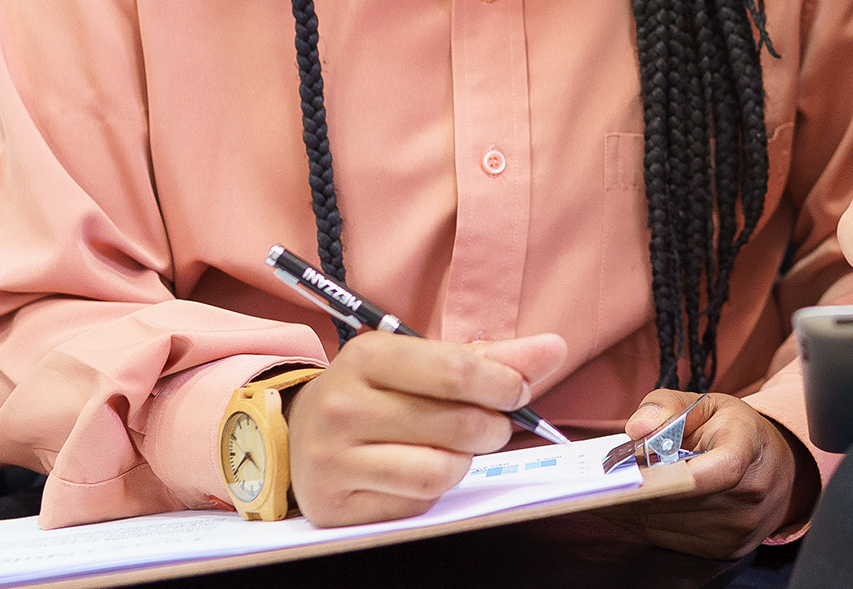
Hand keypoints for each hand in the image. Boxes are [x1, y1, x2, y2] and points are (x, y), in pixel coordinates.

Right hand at [285, 329, 568, 525]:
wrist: (299, 433)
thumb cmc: (376, 391)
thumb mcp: (421, 361)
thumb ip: (491, 357)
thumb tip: (554, 348)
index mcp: (367, 356)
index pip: (457, 371)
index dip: (504, 384)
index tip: (519, 391)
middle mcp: (344, 406)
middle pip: (457, 425)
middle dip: (492, 428)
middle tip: (491, 425)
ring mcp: (335, 459)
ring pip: (439, 471)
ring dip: (463, 463)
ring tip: (453, 449)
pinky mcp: (336, 504)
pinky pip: (415, 503)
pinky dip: (432, 491)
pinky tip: (416, 471)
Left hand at [599, 391, 818, 559]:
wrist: (777, 472)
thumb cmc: (736, 433)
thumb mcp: (707, 403)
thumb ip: (667, 405)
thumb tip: (636, 428)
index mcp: (747, 450)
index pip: (720, 470)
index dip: (673, 476)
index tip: (631, 472)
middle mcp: (748, 497)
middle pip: (679, 500)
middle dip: (634, 487)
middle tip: (599, 474)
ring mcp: (735, 530)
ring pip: (666, 523)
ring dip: (631, 506)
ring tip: (608, 485)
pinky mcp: (723, 551)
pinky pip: (669, 538)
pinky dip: (642, 521)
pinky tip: (625, 504)